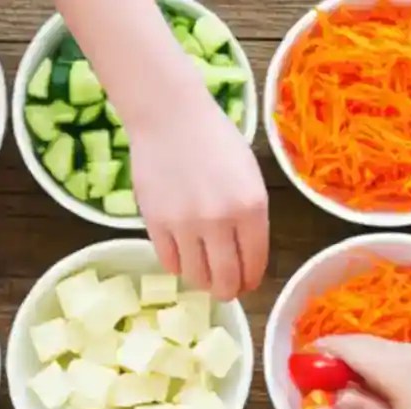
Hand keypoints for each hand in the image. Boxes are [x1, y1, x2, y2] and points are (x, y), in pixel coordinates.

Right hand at [129, 87, 267, 299]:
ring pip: (196, 277)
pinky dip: (178, 264)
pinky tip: (183, 254)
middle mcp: (220, 221)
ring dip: (202, 280)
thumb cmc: (215, 140)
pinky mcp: (155, 224)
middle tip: (225, 288)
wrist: (170, 116)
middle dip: (228, 290)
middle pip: (226, 280)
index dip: (251, 281)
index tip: (247, 284)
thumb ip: (251, 218)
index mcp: (251, 207)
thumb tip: (244, 259)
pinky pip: (170, 262)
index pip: (254, 264)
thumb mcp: (248, 176)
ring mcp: (185, 225)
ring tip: (203, 270)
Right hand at [311, 335, 410, 408]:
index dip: (322, 350)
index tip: (302, 360)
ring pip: (386, 350)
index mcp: (398, 365)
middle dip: (340, 355)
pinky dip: (384, 365)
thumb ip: (359, 408)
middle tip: (319, 375)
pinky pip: (404, 356)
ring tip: (347, 384)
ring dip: (363, 360)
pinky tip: (381, 388)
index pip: (348, 346)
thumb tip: (336, 394)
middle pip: (366, 344)